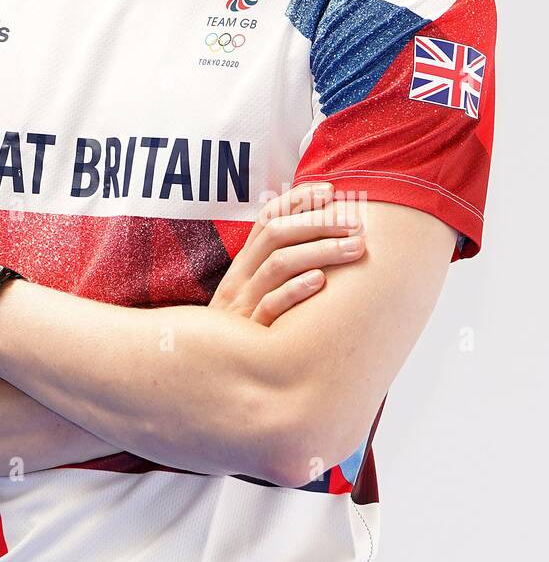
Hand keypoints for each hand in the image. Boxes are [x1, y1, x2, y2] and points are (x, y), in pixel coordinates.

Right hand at [208, 182, 364, 324]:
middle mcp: (241, 277)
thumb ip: (278, 270)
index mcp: (243, 264)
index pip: (267, 218)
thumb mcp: (254, 295)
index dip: (297, 199)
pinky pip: (270, 306)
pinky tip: (320, 283)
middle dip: (319, 222)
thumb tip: (323, 244)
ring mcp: (243, 303)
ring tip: (355, 247)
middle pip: (276, 235)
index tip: (330, 190)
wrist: (205, 371)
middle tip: (356, 222)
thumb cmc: (245, 332)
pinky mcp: (249, 332)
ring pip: (278, 264)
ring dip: (320, 251)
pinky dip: (295, 291)